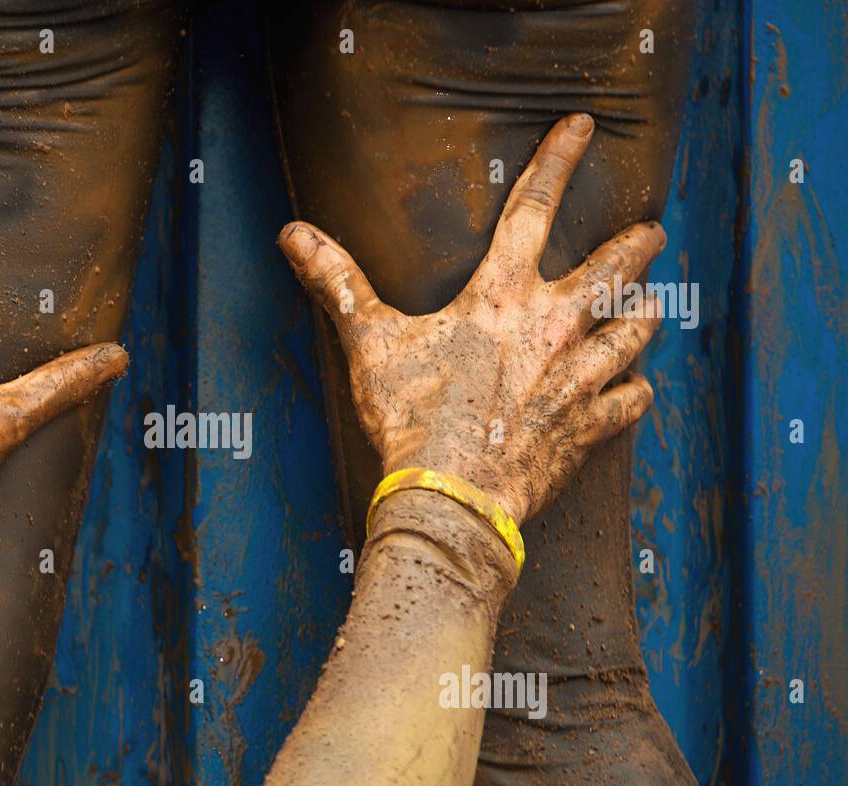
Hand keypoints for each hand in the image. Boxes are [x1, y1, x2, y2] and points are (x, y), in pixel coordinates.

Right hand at [278, 113, 662, 525]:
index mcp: (500, 298)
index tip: (582, 128)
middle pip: (612, 270)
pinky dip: (633, 393)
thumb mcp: (370, 345)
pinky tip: (635, 389)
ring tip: (652, 304)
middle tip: (652, 232)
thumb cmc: (409, 417)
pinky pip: (629, 402)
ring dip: (644, 315)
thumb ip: (339, 285)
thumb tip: (294, 235)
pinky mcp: (586, 428)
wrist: (451, 496)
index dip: (557, 161)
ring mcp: (577, 379)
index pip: (532, 210)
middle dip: (637, 247)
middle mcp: (552, 328)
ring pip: (632, 333)